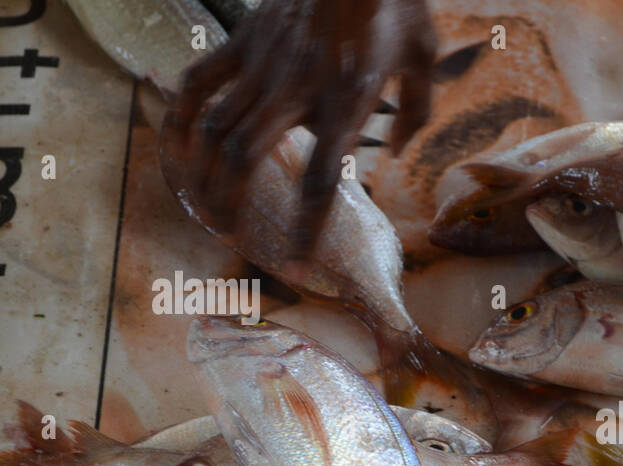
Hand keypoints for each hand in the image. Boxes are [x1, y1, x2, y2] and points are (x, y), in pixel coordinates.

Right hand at [172, 0, 435, 257]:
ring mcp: (263, 64)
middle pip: (244, 158)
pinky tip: (178, 140)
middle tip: (227, 235)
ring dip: (202, 169)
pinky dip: (182, 111)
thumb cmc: (396, 3)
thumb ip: (416, 112)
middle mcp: (296, 90)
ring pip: (215, 125)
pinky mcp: (244, 40)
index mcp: (345, 103)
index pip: (321, 178)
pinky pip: (201, 80)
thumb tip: (393, 152)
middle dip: (229, 202)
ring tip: (200, 202)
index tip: (297, 262)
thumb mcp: (424, 58)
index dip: (307, 226)